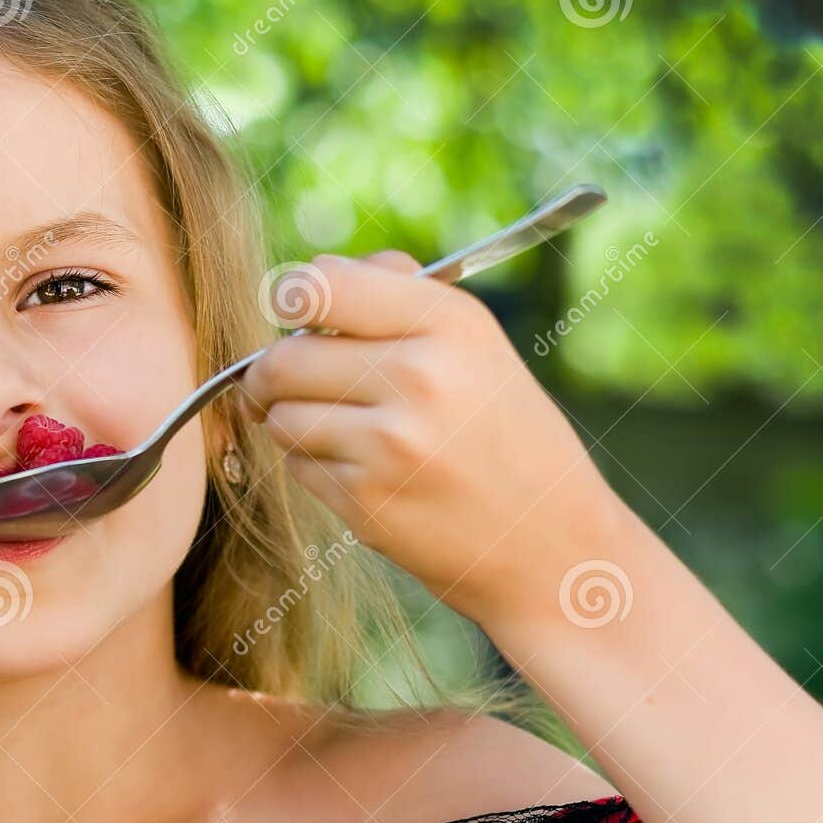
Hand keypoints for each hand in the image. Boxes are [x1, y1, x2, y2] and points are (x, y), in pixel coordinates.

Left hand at [237, 250, 631, 626]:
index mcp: (449, 323)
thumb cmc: (504, 435)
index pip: (321, 286)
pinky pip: (299, 468)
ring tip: (342, 432)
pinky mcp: (367, 501)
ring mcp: (389, 443)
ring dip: (293, 424)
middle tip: (282, 385)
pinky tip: (366, 474)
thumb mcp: (477, 347)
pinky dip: (316, 469)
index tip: (293, 319)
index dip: (291, 301)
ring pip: (282, 415)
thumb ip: (395, 298)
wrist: (552, 545)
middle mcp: (419, 376)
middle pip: (283, 357)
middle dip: (270, 374)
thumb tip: (306, 277)